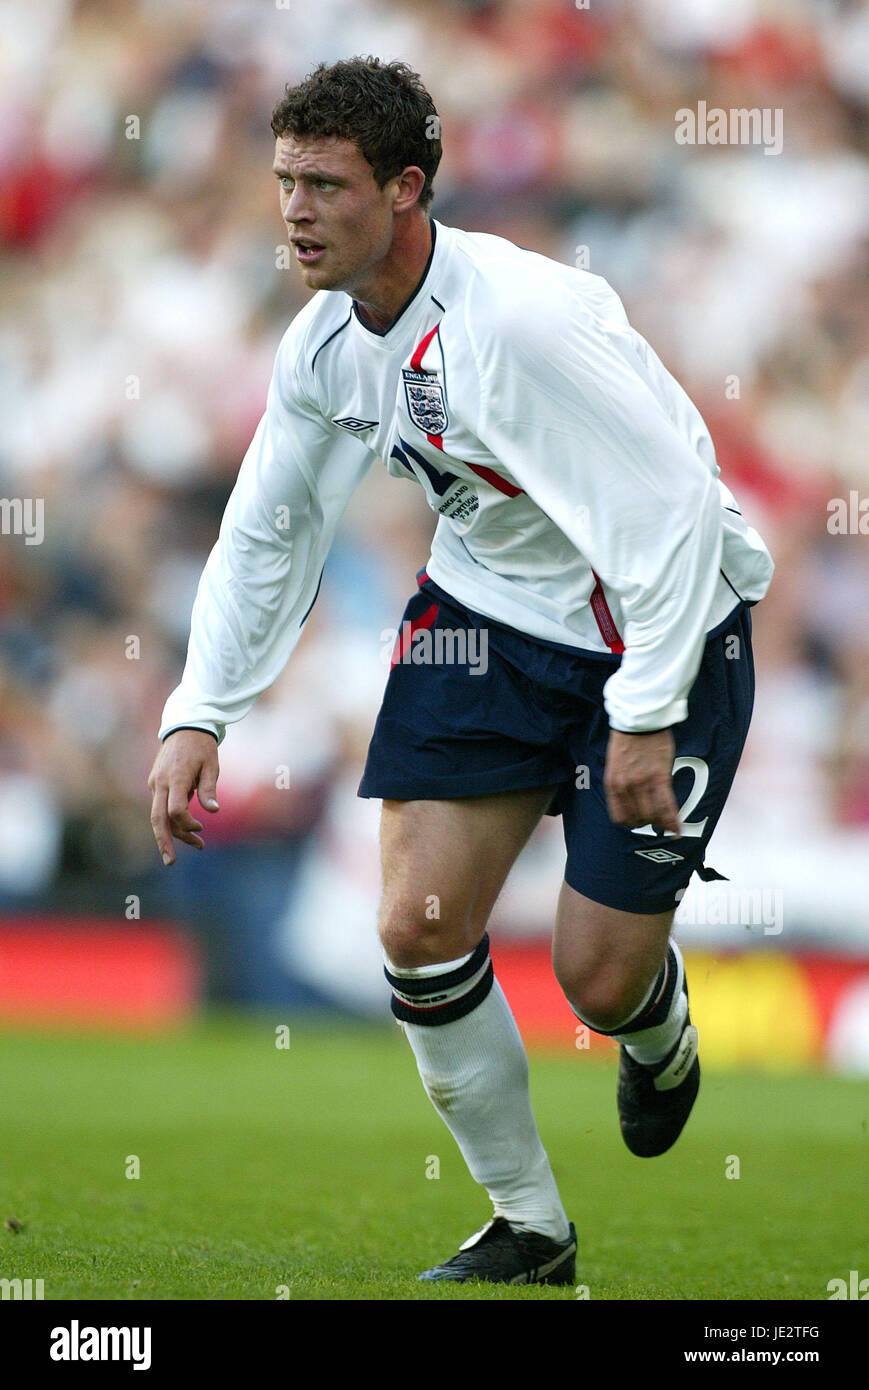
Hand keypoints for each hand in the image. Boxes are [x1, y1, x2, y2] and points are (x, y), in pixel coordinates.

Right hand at [148, 729, 219, 864]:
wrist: (184, 727)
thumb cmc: (202, 747)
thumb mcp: (212, 765)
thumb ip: (209, 789)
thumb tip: (213, 811)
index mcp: (175, 778)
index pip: (175, 810)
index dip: (187, 824)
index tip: (202, 828)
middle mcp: (160, 783)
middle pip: (157, 819)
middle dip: (163, 842)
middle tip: (170, 862)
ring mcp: (155, 784)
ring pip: (159, 816)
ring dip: (174, 833)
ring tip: (199, 844)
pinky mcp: (155, 784)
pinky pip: (161, 807)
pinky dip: (172, 820)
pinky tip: (189, 829)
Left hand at [604, 728, 681, 834]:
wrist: (639, 721)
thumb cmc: (628, 739)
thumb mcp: (616, 764)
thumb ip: (622, 783)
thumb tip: (632, 799)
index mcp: (612, 784)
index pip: (619, 816)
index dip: (630, 822)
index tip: (639, 822)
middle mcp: (625, 787)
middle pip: (638, 818)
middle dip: (648, 823)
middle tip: (656, 822)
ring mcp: (642, 783)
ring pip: (653, 815)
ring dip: (661, 824)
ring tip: (669, 826)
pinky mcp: (660, 777)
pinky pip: (667, 805)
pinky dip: (673, 820)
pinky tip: (677, 828)